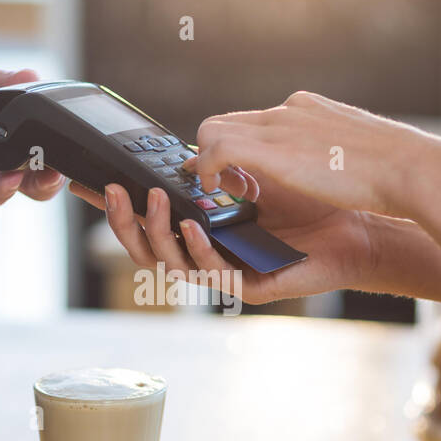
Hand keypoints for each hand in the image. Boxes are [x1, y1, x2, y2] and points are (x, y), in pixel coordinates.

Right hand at [69, 169, 379, 304]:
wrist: (360, 223)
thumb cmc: (313, 195)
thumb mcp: (257, 167)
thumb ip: (217, 163)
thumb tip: (181, 153)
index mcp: (200, 225)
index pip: (145, 217)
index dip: (111, 204)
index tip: (80, 182)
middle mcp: (206, 252)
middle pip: (145, 247)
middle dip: (122, 220)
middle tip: (114, 191)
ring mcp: (226, 272)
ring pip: (170, 264)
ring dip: (156, 232)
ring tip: (154, 201)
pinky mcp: (249, 287)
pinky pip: (212, 274)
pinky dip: (198, 249)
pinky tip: (193, 227)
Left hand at [191, 90, 440, 219]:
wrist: (411, 169)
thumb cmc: (397, 171)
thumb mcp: (355, 152)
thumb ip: (329, 152)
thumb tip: (323, 166)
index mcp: (309, 109)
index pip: (256, 119)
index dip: (238, 146)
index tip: (236, 174)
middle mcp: (289, 110)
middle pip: (227, 121)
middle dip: (214, 154)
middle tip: (218, 187)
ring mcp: (279, 126)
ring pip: (213, 130)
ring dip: (206, 163)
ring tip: (216, 192)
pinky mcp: (272, 149)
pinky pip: (216, 149)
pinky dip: (208, 169)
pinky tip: (220, 193)